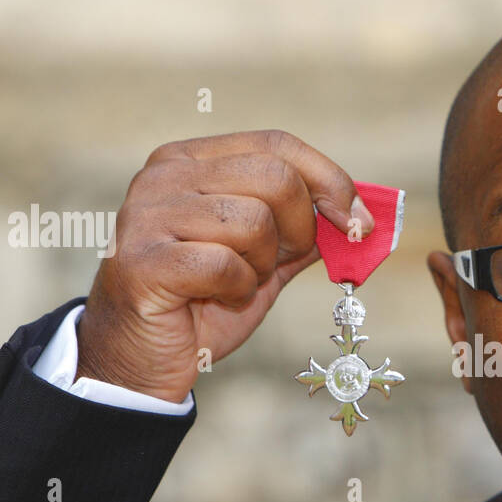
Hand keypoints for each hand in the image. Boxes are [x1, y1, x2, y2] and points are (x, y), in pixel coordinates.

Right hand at [75, 130, 373, 402]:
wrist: (141, 358)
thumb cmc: (202, 303)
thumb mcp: (264, 261)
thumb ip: (303, 233)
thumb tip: (360, 217)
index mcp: (191, 160)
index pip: (276, 144)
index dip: (330, 180)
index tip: (359, 223)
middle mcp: (164, 175)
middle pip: (274, 178)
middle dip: (299, 229)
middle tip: (278, 263)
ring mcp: (146, 215)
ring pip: (253, 222)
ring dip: (262, 266)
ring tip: (236, 283)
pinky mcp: (141, 261)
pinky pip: (225, 265)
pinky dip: (237, 290)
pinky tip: (215, 299)